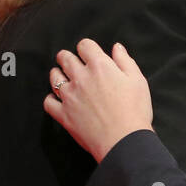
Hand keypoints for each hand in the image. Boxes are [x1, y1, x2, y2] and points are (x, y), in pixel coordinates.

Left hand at [43, 38, 152, 162]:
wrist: (125, 140)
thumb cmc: (134, 111)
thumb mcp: (137, 80)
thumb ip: (125, 61)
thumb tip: (117, 48)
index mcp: (100, 66)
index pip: (85, 45)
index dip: (86, 48)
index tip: (88, 53)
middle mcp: (81, 78)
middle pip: (65, 58)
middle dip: (67, 57)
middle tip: (71, 61)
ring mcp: (69, 96)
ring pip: (54, 77)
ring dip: (58, 74)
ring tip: (64, 77)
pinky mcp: (63, 115)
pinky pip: (48, 102)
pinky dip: (51, 99)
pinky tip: (58, 100)